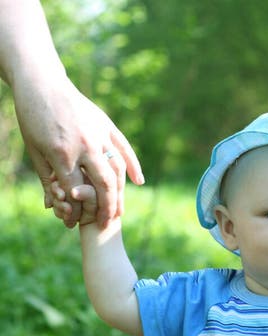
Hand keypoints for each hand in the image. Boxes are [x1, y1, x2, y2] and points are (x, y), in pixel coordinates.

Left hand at [13, 76, 143, 227]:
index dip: (76, 211)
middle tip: (107, 223)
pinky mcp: (106, 124)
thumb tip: (52, 207)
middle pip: (103, 185)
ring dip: (120, 192)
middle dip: (106, 208)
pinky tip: (138, 181)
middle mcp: (84, 145)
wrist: (41, 82)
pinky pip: (124, 148)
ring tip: (119, 209)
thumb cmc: (33, 118)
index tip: (75, 223)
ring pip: (117, 170)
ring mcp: (98, 134)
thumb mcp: (35, 151)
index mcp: (62, 154)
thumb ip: (47, 179)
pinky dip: (133, 165)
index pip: (75, 192)